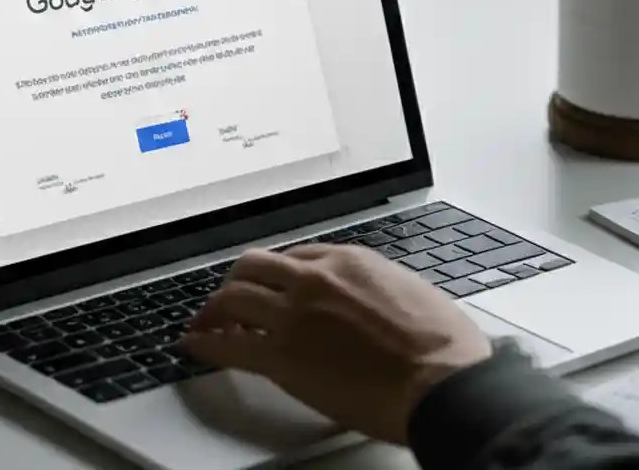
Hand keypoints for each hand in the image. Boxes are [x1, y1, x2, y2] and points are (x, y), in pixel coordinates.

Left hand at [181, 244, 490, 443]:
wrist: (440, 380)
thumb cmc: (441, 345)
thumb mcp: (412, 293)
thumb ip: (380, 291)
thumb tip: (374, 303)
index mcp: (351, 261)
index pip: (298, 257)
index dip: (279, 274)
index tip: (273, 286)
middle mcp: (316, 279)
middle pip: (255, 266)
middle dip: (238, 281)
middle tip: (230, 299)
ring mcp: (294, 315)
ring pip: (233, 297)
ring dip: (215, 309)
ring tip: (206, 322)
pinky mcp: (281, 357)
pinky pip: (227, 345)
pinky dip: (205, 343)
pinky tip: (196, 346)